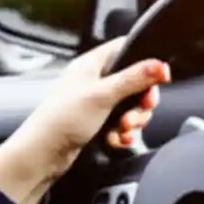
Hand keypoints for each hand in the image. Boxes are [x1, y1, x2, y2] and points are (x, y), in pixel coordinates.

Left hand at [0, 38, 170, 203]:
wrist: (41, 155)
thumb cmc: (62, 119)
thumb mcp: (102, 95)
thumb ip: (134, 78)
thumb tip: (161, 65)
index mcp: (92, 64)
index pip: (125, 49)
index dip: (145, 60)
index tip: (158, 76)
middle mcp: (94, 80)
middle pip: (135, 81)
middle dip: (142, 100)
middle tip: (142, 109)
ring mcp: (96, 102)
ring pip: (130, 105)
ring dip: (133, 119)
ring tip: (124, 128)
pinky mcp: (97, 123)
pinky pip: (121, 124)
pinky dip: (123, 132)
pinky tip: (117, 139)